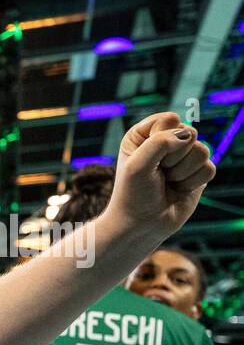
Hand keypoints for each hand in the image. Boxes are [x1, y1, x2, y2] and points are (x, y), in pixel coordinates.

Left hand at [107, 112, 215, 239]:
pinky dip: (192, 183)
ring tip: (167, 182)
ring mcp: (183, 156)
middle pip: (189, 133)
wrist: (141, 225)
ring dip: (183, 172)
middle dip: (173, 159)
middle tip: (158, 173)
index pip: (169, 119)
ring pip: (202, 151)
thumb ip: (159, 143)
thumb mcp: (137, 165)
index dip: (162, 139)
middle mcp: (165, 141)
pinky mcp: (197, 172)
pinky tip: (178, 189)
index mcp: (145, 133)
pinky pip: (209, 168)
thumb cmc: (133, 195)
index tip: (147, 159)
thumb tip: (188, 134)